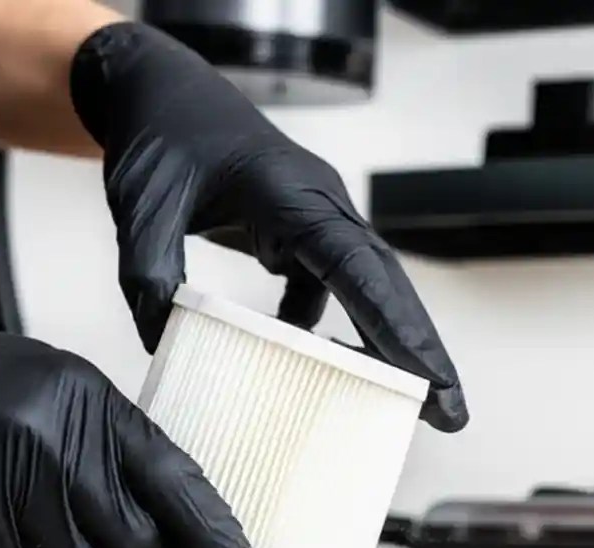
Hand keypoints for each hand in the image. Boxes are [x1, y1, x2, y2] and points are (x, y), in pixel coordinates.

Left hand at [70, 22, 468, 432]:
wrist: (158, 89)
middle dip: (419, 348)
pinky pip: (326, 285)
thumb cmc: (159, 135)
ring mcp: (312, 216)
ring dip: (387, 341)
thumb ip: (149, 274)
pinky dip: (328, 327)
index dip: (396, 328)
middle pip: (384, 282)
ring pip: (366, 285)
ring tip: (411, 401)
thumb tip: (164, 342)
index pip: (357, 267)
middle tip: (451, 412)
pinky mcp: (295, 230)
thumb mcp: (141, 207)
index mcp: (290, 194)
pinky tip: (321, 365)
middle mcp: (317, 205)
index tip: (430, 380)